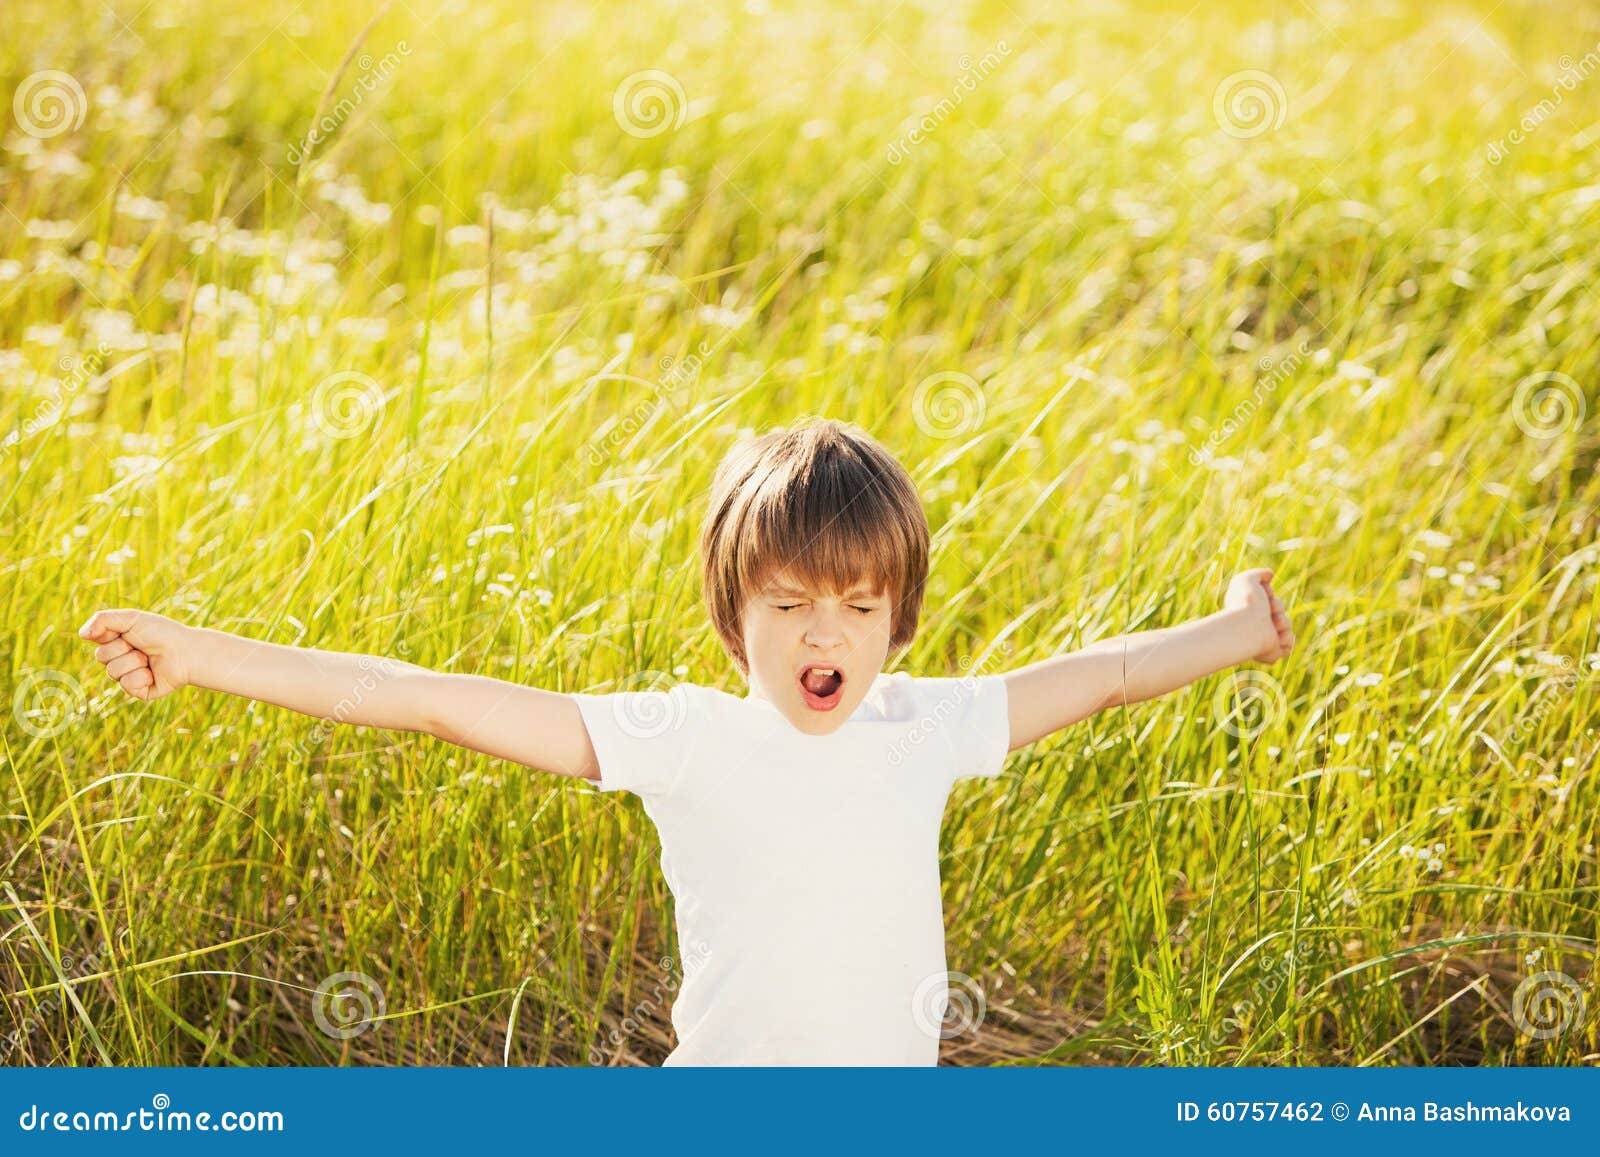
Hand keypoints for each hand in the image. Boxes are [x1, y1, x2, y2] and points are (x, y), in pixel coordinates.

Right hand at [78, 608, 192, 701]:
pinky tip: (153, 673)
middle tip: (142, 646)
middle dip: (122, 648)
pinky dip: (140, 677)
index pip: (96, 640)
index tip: (125, 630)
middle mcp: (121, 659)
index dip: (108, 635)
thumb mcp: (132, 618)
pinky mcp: (139, 691)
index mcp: (117, 641)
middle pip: (101, 656)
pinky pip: (126, 686)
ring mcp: (129, 675)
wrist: (187, 652)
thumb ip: (103, 620)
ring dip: (133, 662)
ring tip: (150, 658)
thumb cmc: (162, 633)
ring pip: (112, 672)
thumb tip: (81, 634)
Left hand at [1223, 568, 1295, 664]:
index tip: (1264, 594)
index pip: (1269, 599)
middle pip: (1280, 611)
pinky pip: (1289, 644)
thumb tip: (1269, 575)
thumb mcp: (1245, 579)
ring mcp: (1264, 638)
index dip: (1269, 594)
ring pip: (1287, 626)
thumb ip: (1257, 574)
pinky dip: (1286, 639)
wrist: (1248, 625)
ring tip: (1273, 625)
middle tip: (1269, 610)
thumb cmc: (1244, 602)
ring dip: (1283, 622)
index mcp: (1249, 610)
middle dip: (1278, 607)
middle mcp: (1255, 624)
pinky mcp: (1272, 652)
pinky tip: (1277, 637)